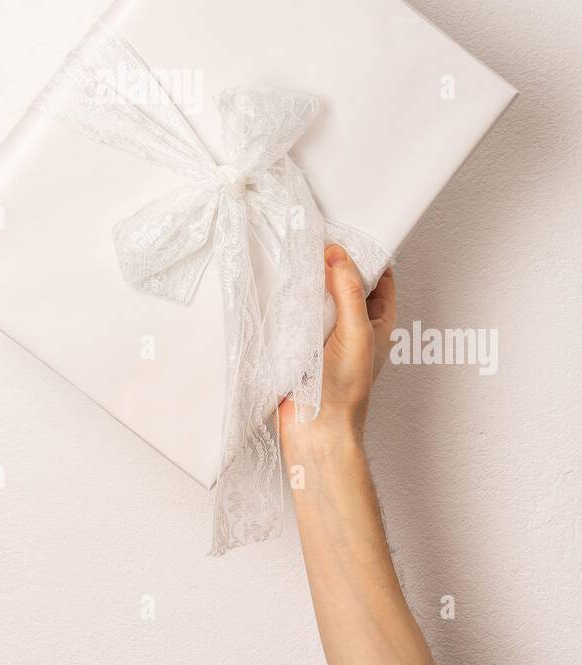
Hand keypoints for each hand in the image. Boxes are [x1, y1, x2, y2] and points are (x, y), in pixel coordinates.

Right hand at [279, 244, 396, 450]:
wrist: (314, 429)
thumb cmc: (345, 391)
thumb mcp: (356, 332)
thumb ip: (349, 291)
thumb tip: (338, 255)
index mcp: (379, 326)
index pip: (382, 281)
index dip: (371, 257)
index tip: (352, 235)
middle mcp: (354, 328)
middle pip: (348, 285)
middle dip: (336, 264)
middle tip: (319, 239)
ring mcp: (327, 336)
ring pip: (321, 298)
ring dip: (311, 281)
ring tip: (298, 255)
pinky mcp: (301, 345)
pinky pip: (298, 314)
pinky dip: (292, 300)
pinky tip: (282, 286)